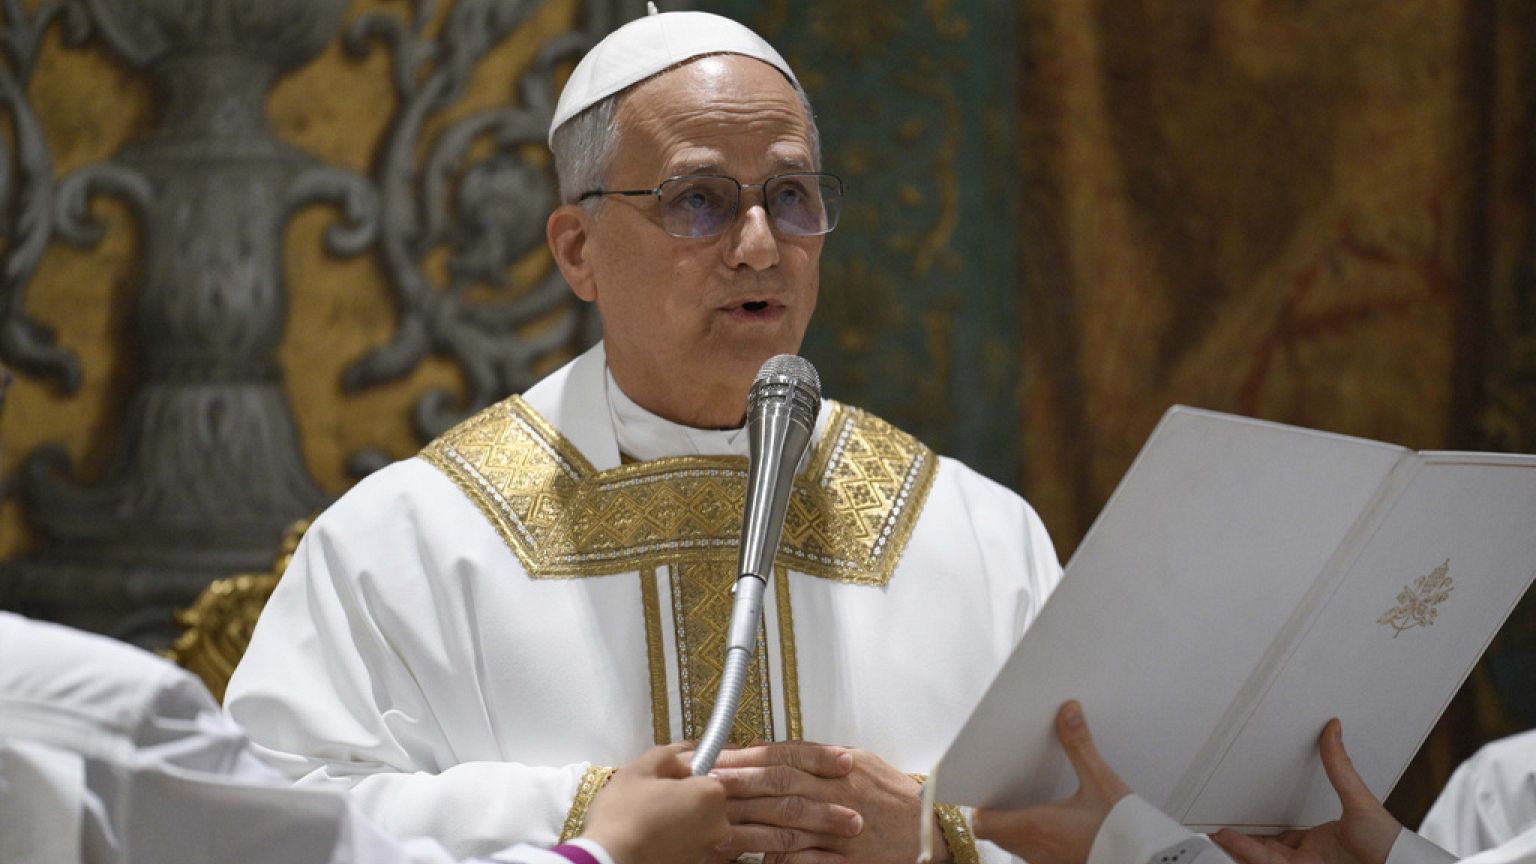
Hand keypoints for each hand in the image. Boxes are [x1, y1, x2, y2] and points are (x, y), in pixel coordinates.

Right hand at [582, 744, 728, 863]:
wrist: (608, 861)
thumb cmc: (623, 812)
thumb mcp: (638, 770)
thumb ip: (666, 757)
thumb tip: (682, 765)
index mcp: (709, 796)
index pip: (708, 777)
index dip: (684, 778)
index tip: (662, 784)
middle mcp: (717, 825)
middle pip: (706, 803)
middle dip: (685, 800)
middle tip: (653, 802)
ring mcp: (706, 849)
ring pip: (697, 826)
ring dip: (680, 821)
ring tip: (649, 823)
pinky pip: (687, 845)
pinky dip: (674, 841)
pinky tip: (651, 840)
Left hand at [710, 740, 942, 863]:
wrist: (931, 832)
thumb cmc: (895, 797)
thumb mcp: (863, 762)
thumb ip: (820, 757)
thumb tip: (776, 750)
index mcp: (841, 767)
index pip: (785, 755)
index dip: (749, 756)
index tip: (719, 757)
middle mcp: (838, 795)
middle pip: (779, 785)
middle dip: (739, 782)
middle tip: (704, 782)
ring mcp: (840, 830)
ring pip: (786, 824)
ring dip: (748, 823)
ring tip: (716, 823)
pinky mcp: (844, 861)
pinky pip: (804, 861)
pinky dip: (778, 859)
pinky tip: (753, 858)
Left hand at [971, 700, 1131, 863]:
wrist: (1150, 862)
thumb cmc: (1126, 832)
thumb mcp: (1102, 782)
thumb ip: (1080, 746)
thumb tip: (1067, 711)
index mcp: (1036, 826)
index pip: (982, 824)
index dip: (978, 806)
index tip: (983, 785)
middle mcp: (1036, 849)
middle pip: (994, 834)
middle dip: (995, 811)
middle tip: (1003, 785)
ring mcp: (1047, 862)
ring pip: (1013, 845)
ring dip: (1013, 825)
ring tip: (1025, 799)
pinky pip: (1033, 853)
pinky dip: (1032, 837)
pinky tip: (1050, 820)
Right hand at [1213, 719, 1400, 863]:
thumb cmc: (1387, 842)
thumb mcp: (1359, 799)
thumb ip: (1340, 767)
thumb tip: (1334, 729)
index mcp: (1319, 840)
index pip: (1283, 834)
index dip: (1261, 825)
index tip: (1243, 812)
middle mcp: (1308, 856)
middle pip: (1265, 847)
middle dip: (1241, 837)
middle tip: (1218, 823)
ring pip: (1260, 856)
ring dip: (1237, 845)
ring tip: (1215, 833)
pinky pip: (1265, 862)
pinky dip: (1247, 852)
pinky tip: (1229, 841)